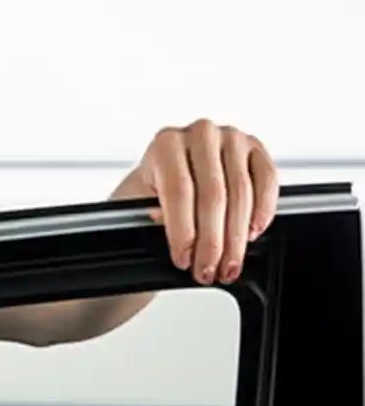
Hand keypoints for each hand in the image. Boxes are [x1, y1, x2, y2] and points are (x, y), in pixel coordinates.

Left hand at [114, 119, 278, 284]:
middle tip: (208, 271)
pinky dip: (263, 210)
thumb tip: (168, 227)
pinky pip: (268, 180)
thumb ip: (148, 214)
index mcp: (165, 144)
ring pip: (241, 192)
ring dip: (237, 236)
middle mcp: (199, 134)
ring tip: (228, 264)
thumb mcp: (137, 204)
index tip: (183, 259)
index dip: (183, 230)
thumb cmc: (151, 193)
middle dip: (212, 241)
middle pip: (213, 194)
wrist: (166, 179)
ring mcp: (231, 138)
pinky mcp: (256, 148)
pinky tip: (252, 233)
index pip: (178, 190)